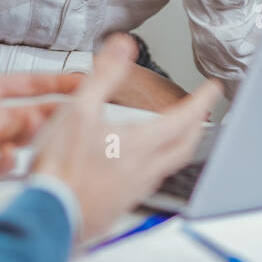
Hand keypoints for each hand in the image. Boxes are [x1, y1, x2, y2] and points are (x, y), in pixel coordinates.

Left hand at [0, 1, 82, 193]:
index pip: (28, 83)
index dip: (57, 81)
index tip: (86, 77)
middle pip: (35, 112)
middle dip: (60, 111)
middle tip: (85, 107)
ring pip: (22, 139)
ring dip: (35, 134)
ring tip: (42, 126)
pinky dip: (7, 162)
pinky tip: (8, 154)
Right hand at [31, 35, 221, 241]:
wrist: (49, 215)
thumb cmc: (60, 168)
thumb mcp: (78, 110)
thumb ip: (103, 76)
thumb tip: (122, 46)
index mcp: (138, 145)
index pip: (183, 118)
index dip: (201, 100)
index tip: (213, 89)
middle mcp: (144, 170)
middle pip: (184, 145)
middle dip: (197, 125)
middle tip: (202, 110)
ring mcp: (134, 190)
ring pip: (170, 165)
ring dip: (180, 145)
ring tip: (178, 133)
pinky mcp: (120, 205)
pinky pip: (151, 181)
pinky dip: (158, 165)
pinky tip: (143, 164)